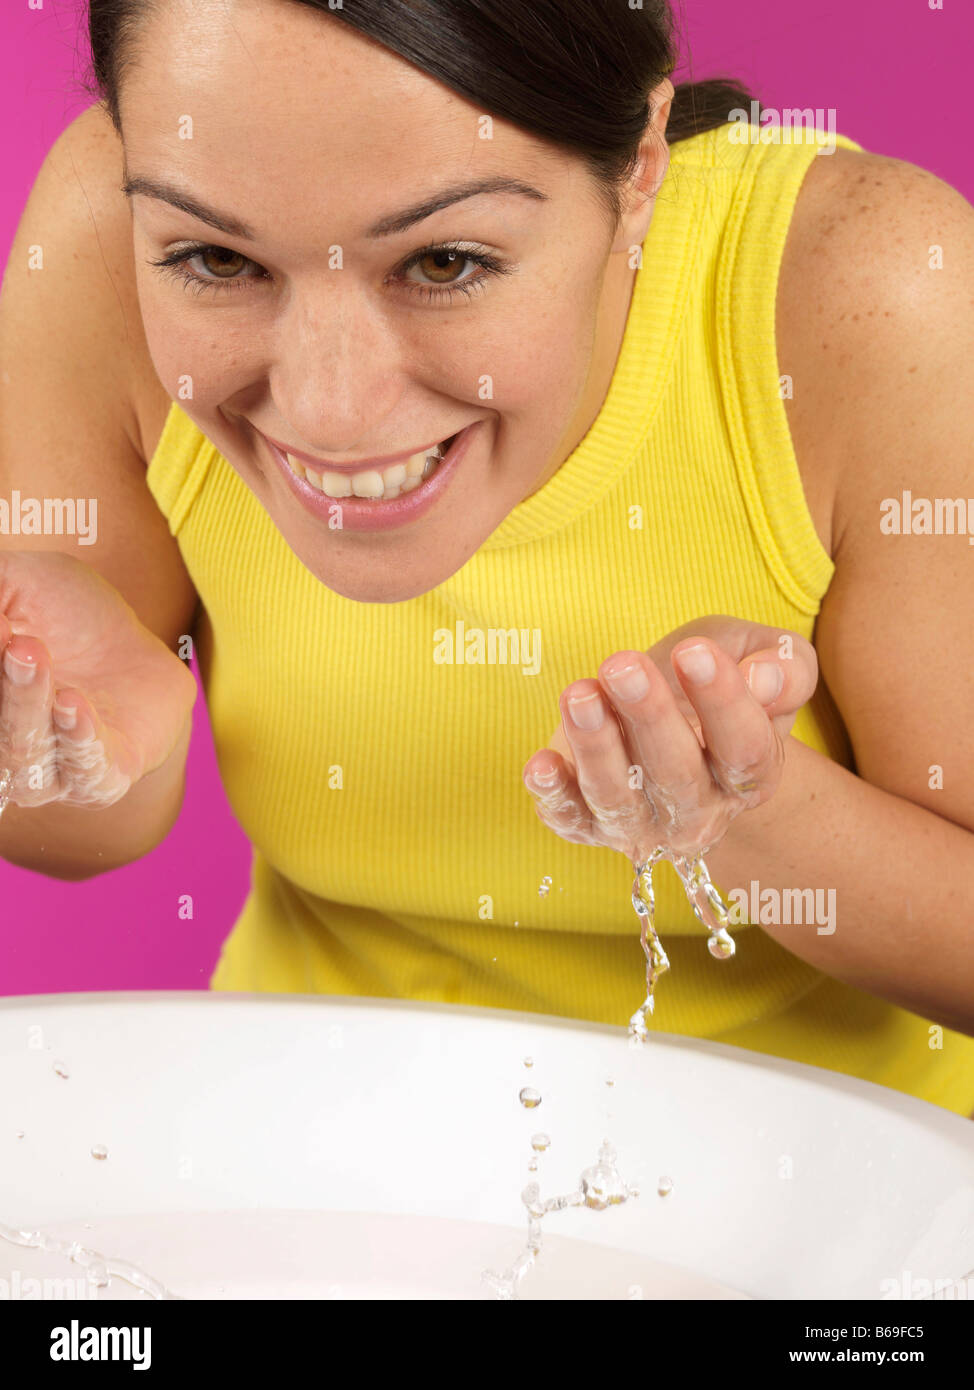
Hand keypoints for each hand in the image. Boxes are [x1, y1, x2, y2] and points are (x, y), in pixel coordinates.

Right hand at [0, 551, 196, 808]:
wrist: (142, 649)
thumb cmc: (71, 616)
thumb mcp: (21, 582)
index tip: (1, 622)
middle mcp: (1, 745)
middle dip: (0, 682)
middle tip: (12, 639)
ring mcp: (45, 772)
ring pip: (23, 747)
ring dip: (23, 700)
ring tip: (30, 651)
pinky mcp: (98, 782)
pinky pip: (82, 767)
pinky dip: (75, 735)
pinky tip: (72, 702)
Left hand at [523, 615, 817, 866]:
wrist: (659, 723)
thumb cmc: (705, 685)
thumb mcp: (755, 659)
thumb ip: (782, 667)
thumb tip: (767, 676)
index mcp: (749, 776)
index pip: (745, 749)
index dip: (722, 702)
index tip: (694, 651)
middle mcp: (698, 812)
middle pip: (678, 774)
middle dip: (649, 717)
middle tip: (622, 665)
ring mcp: (641, 825)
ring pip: (619, 796)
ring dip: (596, 747)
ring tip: (579, 694)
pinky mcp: (588, 824)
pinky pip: (570, 818)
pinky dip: (553, 796)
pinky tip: (540, 765)